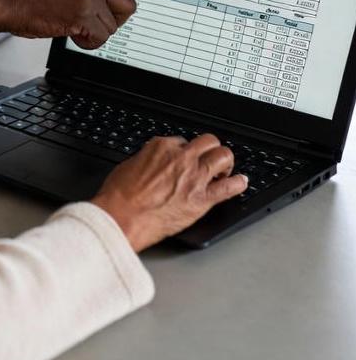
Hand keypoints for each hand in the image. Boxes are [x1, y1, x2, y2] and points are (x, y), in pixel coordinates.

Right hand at [92, 133, 246, 250]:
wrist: (122, 217)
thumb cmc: (119, 195)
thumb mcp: (129, 165)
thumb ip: (148, 160)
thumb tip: (154, 163)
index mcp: (161, 147)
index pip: (182, 142)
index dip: (185, 151)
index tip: (186, 158)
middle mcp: (181, 158)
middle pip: (208, 142)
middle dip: (210, 149)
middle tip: (209, 158)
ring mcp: (194, 178)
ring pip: (222, 157)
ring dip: (225, 161)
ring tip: (224, 169)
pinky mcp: (202, 200)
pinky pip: (229, 188)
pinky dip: (238, 184)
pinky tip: (241, 183)